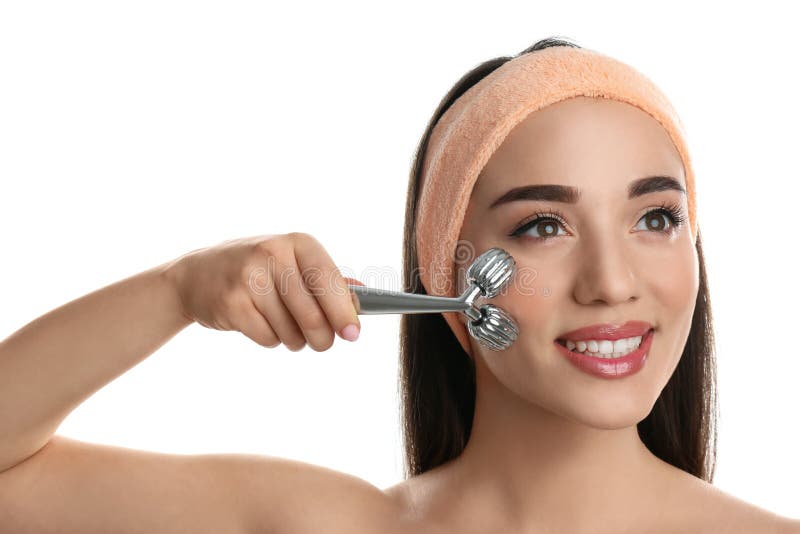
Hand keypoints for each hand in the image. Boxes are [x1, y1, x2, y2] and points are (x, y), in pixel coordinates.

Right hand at [164, 233, 362, 350]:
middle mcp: (273, 255)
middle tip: (322, 342)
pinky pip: (268, 339)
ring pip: (292, 333)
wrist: (196, 275)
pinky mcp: (231, 303)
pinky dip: (271, 339)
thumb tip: (363, 295)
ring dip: (294, 339)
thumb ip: (328, 279)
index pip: (329, 280)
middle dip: (322, 338)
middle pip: (312, 315)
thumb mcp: (293, 263)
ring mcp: (249, 278)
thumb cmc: (259, 270)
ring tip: (282, 323)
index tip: (353, 334)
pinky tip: (259, 322)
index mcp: (297, 242)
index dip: (343, 311)